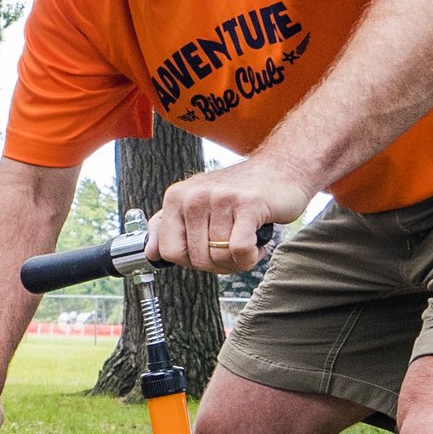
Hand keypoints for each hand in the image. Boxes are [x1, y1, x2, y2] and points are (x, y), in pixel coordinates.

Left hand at [145, 163, 310, 273]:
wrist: (282, 169)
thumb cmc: (240, 192)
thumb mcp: (197, 204)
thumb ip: (170, 227)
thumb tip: (150, 253)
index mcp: (176, 197)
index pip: (168, 252)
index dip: (190, 261)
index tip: (208, 250)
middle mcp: (194, 195)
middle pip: (195, 260)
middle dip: (218, 265)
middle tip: (233, 248)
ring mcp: (220, 198)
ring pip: (219, 258)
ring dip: (239, 260)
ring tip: (247, 240)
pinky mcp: (247, 205)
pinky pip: (240, 251)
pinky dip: (251, 257)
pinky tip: (257, 244)